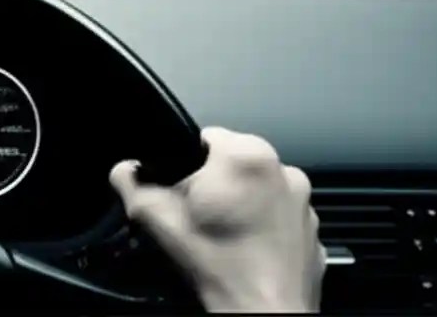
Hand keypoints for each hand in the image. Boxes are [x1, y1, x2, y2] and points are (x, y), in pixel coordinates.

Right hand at [109, 127, 323, 313]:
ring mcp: (303, 201)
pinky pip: (280, 215)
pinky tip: (245, 248)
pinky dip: (264, 226)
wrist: (263, 313)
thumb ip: (132, 184)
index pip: (205, 137)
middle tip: (200, 218)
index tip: (182, 192)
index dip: (186, 165)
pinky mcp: (313, 228)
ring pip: (259, 189)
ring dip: (242, 203)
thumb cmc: (219, 268)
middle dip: (215, 184)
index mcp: (248, 155)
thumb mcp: (157, 221)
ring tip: (224, 237)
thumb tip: (123, 171)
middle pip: (234, 162)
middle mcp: (284, 170)